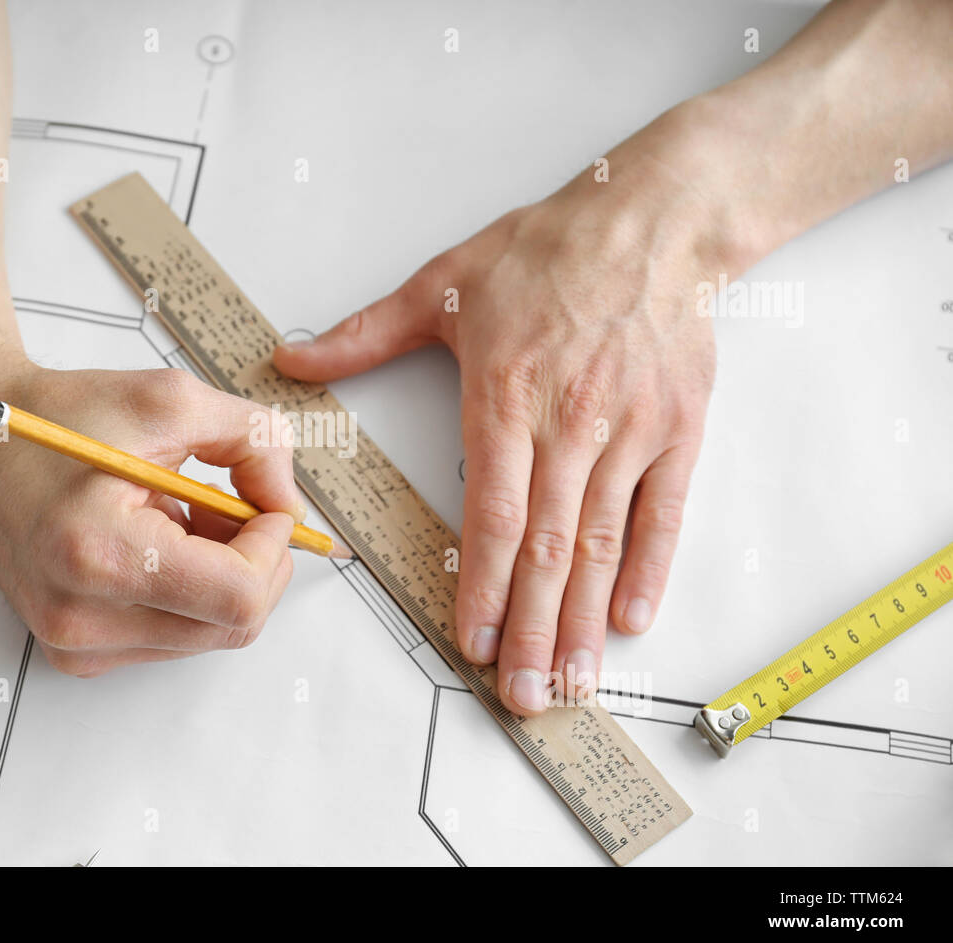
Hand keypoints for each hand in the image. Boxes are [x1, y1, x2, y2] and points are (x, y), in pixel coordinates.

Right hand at [0, 362, 304, 676]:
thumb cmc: (62, 417)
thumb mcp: (170, 400)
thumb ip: (256, 442)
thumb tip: (291, 503)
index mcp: (100, 554)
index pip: (238, 596)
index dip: (274, 548)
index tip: (267, 503)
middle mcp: (81, 617)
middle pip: (233, 626)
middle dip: (255, 563)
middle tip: (233, 504)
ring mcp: (75, 644)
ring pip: (208, 635)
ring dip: (221, 577)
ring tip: (184, 514)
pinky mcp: (75, 652)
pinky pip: (173, 639)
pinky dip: (188, 594)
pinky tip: (159, 544)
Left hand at [274, 146, 717, 714]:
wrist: (650, 218)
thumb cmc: (546, 251)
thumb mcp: (444, 285)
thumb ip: (365, 334)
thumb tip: (291, 359)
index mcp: (506, 396)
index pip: (494, 514)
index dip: (486, 587)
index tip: (476, 643)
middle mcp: (571, 423)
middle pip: (549, 546)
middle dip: (535, 630)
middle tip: (525, 696)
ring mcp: (631, 430)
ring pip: (604, 541)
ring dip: (587, 618)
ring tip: (575, 680)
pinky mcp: (677, 427)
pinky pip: (664, 510)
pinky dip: (650, 566)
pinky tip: (631, 618)